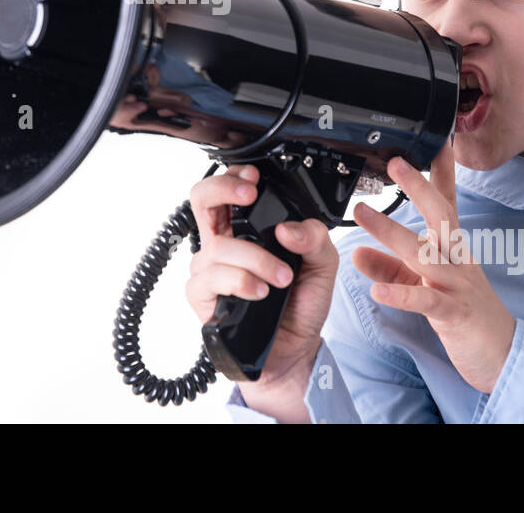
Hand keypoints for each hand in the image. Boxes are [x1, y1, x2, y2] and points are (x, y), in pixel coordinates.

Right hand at [186, 163, 338, 393]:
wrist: (295, 348)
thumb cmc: (300, 303)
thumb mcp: (322, 264)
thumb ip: (315, 238)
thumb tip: (288, 228)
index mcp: (247, 229)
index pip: (227, 190)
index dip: (232, 176)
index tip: (254, 178)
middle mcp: (224, 243)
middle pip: (201, 199)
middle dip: (223, 189)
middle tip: (250, 196)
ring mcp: (209, 269)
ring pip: (219, 246)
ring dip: (256, 258)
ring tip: (281, 277)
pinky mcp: (201, 295)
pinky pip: (213, 279)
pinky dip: (241, 282)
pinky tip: (260, 292)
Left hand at [351, 140, 516, 394]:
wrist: (501, 353)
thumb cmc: (461, 311)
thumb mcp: (421, 284)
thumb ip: (388, 267)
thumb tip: (357, 251)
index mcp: (451, 247)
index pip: (446, 201)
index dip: (441, 170)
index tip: (436, 137)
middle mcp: (456, 259)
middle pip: (441, 215)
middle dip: (419, 187)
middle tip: (396, 162)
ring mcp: (457, 285)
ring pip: (426, 253)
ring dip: (392, 232)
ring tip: (363, 214)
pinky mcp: (453, 314)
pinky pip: (426, 302)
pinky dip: (401, 294)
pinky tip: (376, 290)